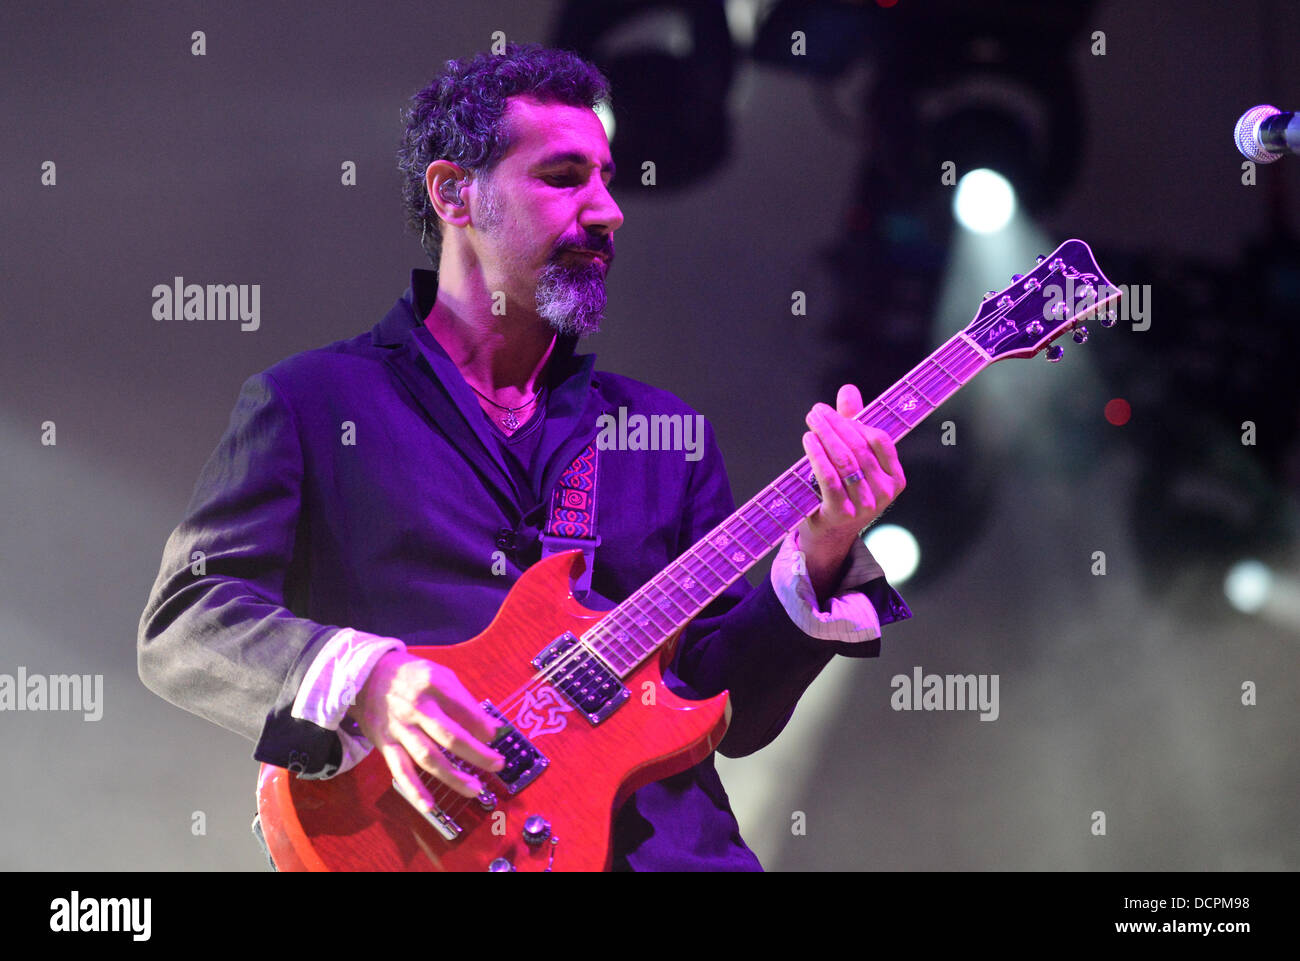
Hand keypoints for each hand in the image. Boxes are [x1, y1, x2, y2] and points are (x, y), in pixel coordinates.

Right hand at [346, 650, 504, 808]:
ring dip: (452, 777)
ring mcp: (400, 728)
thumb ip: (464, 701)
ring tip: (474, 788)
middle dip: (477, 754)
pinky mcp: (386, 744)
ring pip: (428, 758)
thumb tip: (491, 728)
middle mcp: (416, 707)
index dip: (482, 725)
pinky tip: (430, 805)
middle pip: (450, 737)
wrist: (365, 676)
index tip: (495, 736)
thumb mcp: (439, 674)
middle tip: (497, 764)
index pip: (463, 709)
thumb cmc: (410, 676)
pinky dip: (414, 790)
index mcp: (432, 684)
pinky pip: (401, 771)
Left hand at [798, 384, 905, 597]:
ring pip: (844, 461)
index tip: (833, 411)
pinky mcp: (842, 513)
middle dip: (836, 425)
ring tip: (811, 421)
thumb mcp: (852, 458)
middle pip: (859, 448)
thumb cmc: (843, 490)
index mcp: (895, 478)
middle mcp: (884, 493)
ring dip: (825, 436)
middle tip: (816, 411)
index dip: (857, 423)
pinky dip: (817, 456)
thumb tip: (848, 388)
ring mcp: (865, 505)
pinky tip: (808, 440)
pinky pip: (829, 478)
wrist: (830, 534)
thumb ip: (853, 424)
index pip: (880, 441)